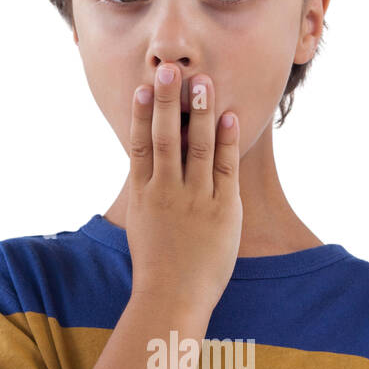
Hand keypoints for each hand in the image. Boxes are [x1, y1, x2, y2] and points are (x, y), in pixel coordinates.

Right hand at [126, 65, 241, 311]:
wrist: (172, 298)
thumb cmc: (157, 264)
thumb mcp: (141, 224)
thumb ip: (146, 192)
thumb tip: (145, 166)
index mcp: (143, 195)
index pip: (139, 146)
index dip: (140, 115)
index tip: (142, 87)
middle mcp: (166, 193)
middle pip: (165, 138)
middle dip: (167, 102)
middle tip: (169, 70)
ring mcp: (194, 201)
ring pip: (196, 147)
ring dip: (200, 112)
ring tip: (203, 82)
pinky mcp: (221, 211)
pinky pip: (224, 169)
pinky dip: (226, 141)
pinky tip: (228, 117)